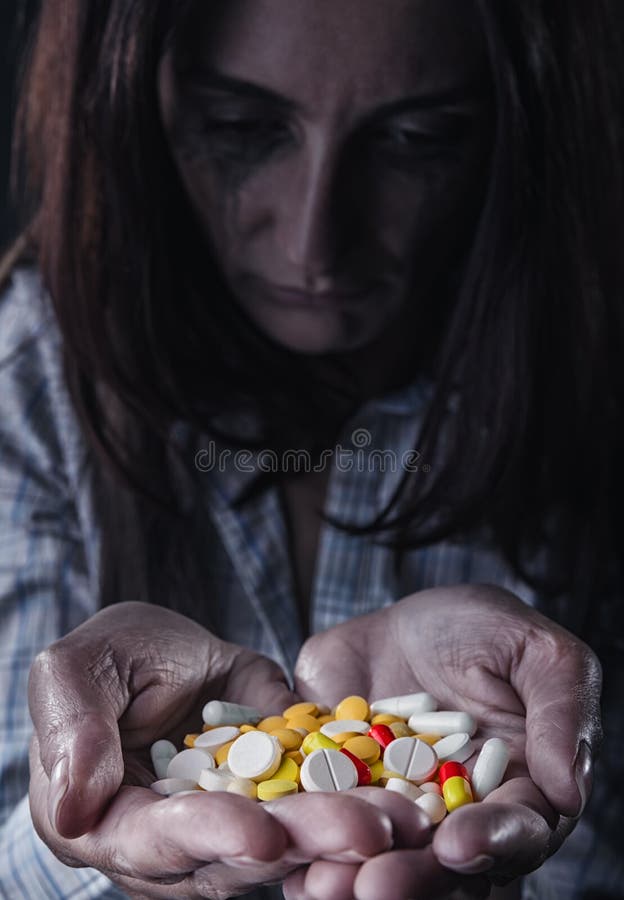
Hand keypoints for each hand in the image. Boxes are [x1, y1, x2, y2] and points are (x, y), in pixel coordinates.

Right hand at [27, 602, 428, 897]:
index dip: (207, 837)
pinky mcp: (279, 802)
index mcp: (108, 822)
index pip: (157, 840)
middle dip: (302, 843)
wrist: (161, 651)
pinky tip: (408, 800)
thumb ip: (73, 730)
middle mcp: (173, 845)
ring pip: (287, 843)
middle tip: (365, 830)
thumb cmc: (108, 655)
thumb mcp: (76, 669)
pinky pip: (318, 808)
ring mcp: (232, 827)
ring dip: (343, 834)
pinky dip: (358, 804)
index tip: (260, 831)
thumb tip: (73, 807)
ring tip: (402, 820)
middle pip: (236, 855)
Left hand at [290, 583, 601, 897]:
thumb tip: (568, 792)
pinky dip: (302, 841)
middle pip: (440, 865)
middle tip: (375, 887)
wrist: (409, 617)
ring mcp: (392, 810)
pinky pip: (320, 821)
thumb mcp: (539, 651)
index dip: (490, 842)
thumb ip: (562, 713)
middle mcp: (454, 818)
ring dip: (350, 876)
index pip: (514, 830)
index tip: (456, 846)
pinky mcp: (338, 792)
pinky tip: (283, 854)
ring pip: (377, 855)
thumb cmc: (488, 630)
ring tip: (321, 885)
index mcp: (516, 794)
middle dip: (410, 878)